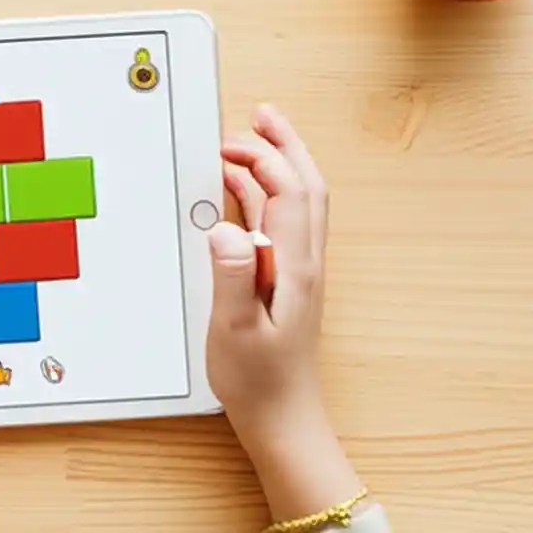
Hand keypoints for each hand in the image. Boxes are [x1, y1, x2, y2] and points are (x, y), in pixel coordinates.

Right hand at [207, 104, 360, 520]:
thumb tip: (226, 229)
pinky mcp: (286, 281)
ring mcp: (297, 270)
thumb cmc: (258, 379)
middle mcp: (303, 261)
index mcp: (293, 266)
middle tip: (261, 115)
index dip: (264, 158)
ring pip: (297, 201)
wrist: (282, 417)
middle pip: (305, 186)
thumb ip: (232, 276)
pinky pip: (281, 222)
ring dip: (278, 165)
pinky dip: (266, 195)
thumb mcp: (236, 328)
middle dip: (285, 145)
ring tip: (251, 141)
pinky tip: (242, 195)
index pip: (288, 192)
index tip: (230, 143)